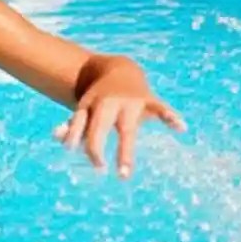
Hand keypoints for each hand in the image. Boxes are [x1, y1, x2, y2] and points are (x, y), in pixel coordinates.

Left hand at [52, 66, 184, 178]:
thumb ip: (73, 125)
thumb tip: (60, 140)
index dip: (76, 142)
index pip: (80, 126)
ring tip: (124, 174)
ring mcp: (130, 102)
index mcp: (91, 105)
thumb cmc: (101, 97)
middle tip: (97, 170)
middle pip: (100, 128)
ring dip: (125, 151)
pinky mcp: (148, 100)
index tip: (82, 159)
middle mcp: (109, 103)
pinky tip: (181, 127)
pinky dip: (170, 116)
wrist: (121, 68)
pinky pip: (160, 108)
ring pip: (128, 128)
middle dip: (96, 148)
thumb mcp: (85, 108)